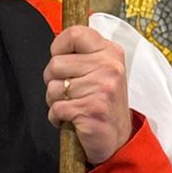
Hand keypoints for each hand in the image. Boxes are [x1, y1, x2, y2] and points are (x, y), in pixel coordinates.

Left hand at [43, 25, 131, 164]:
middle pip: (55, 63)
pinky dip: (56, 117)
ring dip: (55, 101)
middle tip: (69, 91)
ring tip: (73, 105)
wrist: (119, 139)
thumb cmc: (101, 102)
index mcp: (110, 52)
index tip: (62, 58)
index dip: (58, 47)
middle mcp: (109, 67)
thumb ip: (82, 54)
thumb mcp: (100, 70)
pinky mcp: (92, 110)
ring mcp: (102, 88)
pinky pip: (55, 108)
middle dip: (53, 80)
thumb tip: (57, 42)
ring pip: (52, 87)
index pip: (75, 33)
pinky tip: (71, 119)